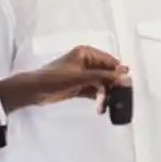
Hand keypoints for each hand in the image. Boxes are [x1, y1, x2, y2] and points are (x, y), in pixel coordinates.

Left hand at [0, 45, 130, 112]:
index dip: (119, 73)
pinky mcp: (79, 86)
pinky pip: (94, 92)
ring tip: (106, 107)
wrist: (33, 91)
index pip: (110, 61)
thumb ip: (104, 77)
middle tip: (119, 99)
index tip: (127, 86)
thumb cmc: (55, 79)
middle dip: (112, 86)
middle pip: (107, 73)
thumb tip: (125, 76)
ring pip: (101, 84)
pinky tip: (102, 108)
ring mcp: (83, 75)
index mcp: (86, 53)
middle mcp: (86, 62)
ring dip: (105, 95)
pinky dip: (99, 99)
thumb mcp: (81, 77)